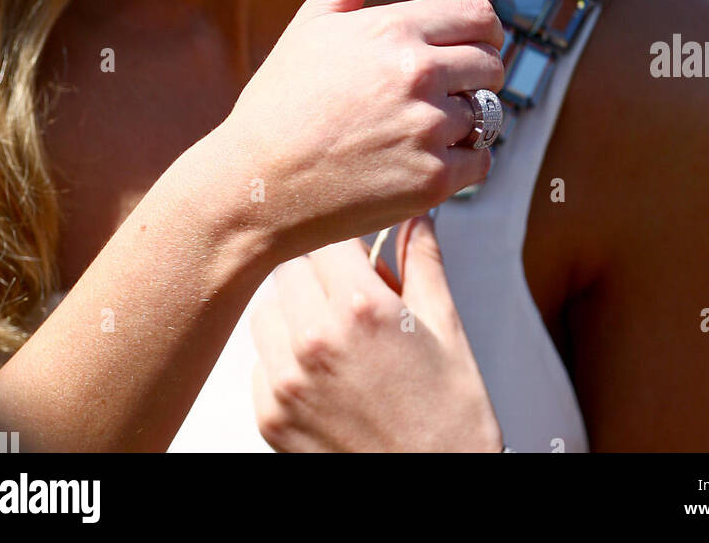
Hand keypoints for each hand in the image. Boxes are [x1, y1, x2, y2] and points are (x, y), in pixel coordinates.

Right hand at [219, 0, 504, 260]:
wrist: (254, 187)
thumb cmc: (281, 100)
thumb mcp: (317, 17)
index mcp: (394, 28)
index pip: (482, 18)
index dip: (474, 36)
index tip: (454, 52)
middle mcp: (418, 74)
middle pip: (492, 65)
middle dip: (469, 79)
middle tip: (424, 97)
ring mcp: (428, 128)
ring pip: (487, 114)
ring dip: (460, 124)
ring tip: (407, 132)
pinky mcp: (433, 180)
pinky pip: (481, 162)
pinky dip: (457, 166)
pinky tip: (412, 163)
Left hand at [250, 215, 503, 452]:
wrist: (437, 494)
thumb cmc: (450, 420)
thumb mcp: (448, 330)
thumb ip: (423, 261)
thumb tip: (416, 214)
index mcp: (360, 307)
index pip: (324, 233)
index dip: (344, 234)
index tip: (358, 244)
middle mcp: (314, 340)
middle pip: (288, 265)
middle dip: (317, 269)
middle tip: (350, 289)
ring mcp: (286, 382)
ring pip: (266, 309)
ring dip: (294, 309)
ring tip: (336, 332)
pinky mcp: (270, 418)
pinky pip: (259, 362)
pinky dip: (282, 357)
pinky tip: (323, 371)